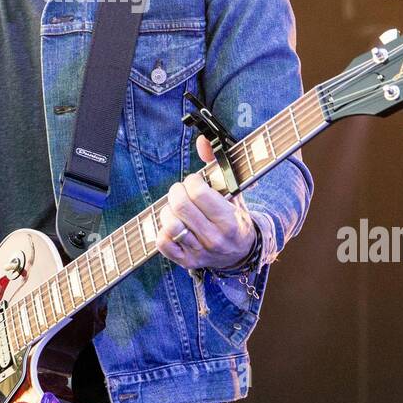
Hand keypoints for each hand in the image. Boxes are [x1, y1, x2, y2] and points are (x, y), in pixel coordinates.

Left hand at [156, 134, 256, 272]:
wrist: (240, 251)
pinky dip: (162, 231)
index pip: (199, 193)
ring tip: (176, 208)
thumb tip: (202, 141)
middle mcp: (214, 238)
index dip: (192, 181)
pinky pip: (162, 244)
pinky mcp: (186, 261)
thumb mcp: (233, 191)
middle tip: (181, 191)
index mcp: (228, 219)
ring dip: (168, 211)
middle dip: (176, 192)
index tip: (195, 181)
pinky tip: (172, 224)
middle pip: (181, 207)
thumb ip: (217, 164)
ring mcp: (199, 252)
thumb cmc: (234, 216)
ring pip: (170, 225)